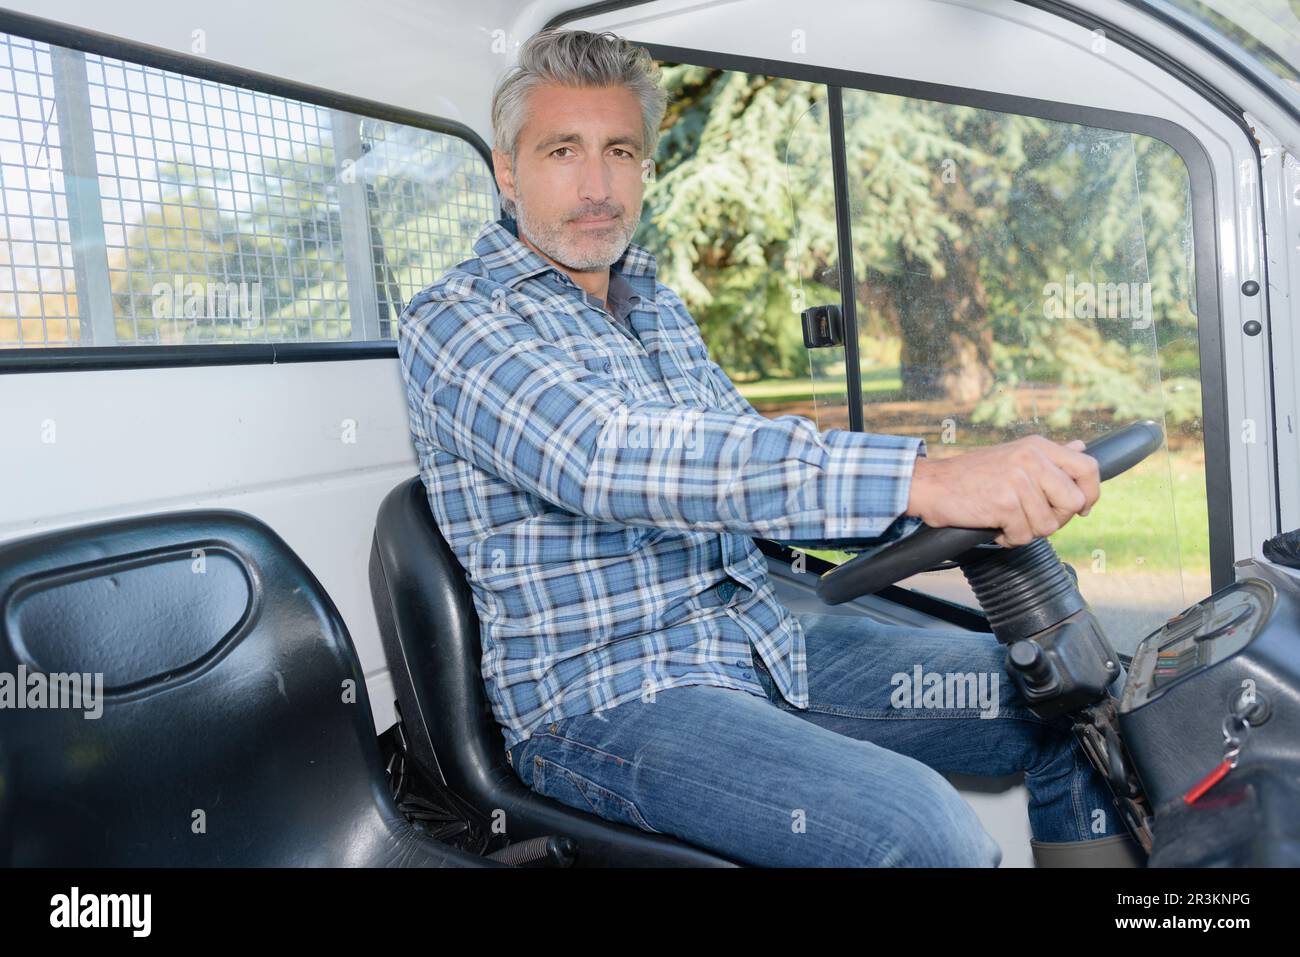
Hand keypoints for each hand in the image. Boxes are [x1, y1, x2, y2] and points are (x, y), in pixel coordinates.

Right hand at [904, 436, 1100, 546]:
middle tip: (1032, 518)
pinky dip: (1009, 539)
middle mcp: (1031, 459)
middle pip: (1074, 502)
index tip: (1079, 508)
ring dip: (1027, 531)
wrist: (931, 485)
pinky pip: (1024, 536)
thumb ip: (1049, 455)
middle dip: (1056, 519)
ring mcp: (1019, 481)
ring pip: (1048, 525)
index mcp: (1037, 446)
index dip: (1090, 493)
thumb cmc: (970, 474)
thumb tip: (1081, 446)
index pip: (1088, 467)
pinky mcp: (1005, 504)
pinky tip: (995, 527)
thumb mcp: (1014, 454)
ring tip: (1007, 520)